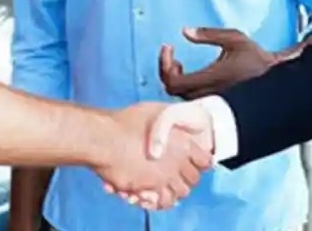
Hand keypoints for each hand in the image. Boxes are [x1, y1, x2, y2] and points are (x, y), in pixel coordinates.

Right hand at [93, 102, 211, 209]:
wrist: (105, 138)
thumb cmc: (125, 122)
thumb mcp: (154, 111)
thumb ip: (169, 119)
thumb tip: (175, 121)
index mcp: (183, 142)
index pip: (206, 160)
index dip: (200, 161)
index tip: (194, 162)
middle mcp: (178, 162)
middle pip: (194, 178)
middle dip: (187, 177)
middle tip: (178, 173)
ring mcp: (165, 177)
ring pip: (181, 192)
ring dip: (176, 189)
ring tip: (167, 184)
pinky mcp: (150, 190)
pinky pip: (164, 201)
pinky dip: (163, 200)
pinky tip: (156, 194)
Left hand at [160, 26, 311, 99]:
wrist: (276, 80)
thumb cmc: (256, 58)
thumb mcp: (234, 39)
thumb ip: (208, 34)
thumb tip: (185, 31)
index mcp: (211, 78)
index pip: (173, 81)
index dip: (164, 65)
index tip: (169, 47)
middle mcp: (208, 94)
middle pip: (172, 90)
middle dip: (167, 70)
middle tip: (171, 54)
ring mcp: (211, 101)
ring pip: (180, 96)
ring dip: (175, 78)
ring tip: (179, 63)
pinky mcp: (214, 104)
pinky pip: (190, 99)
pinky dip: (183, 86)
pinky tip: (189, 74)